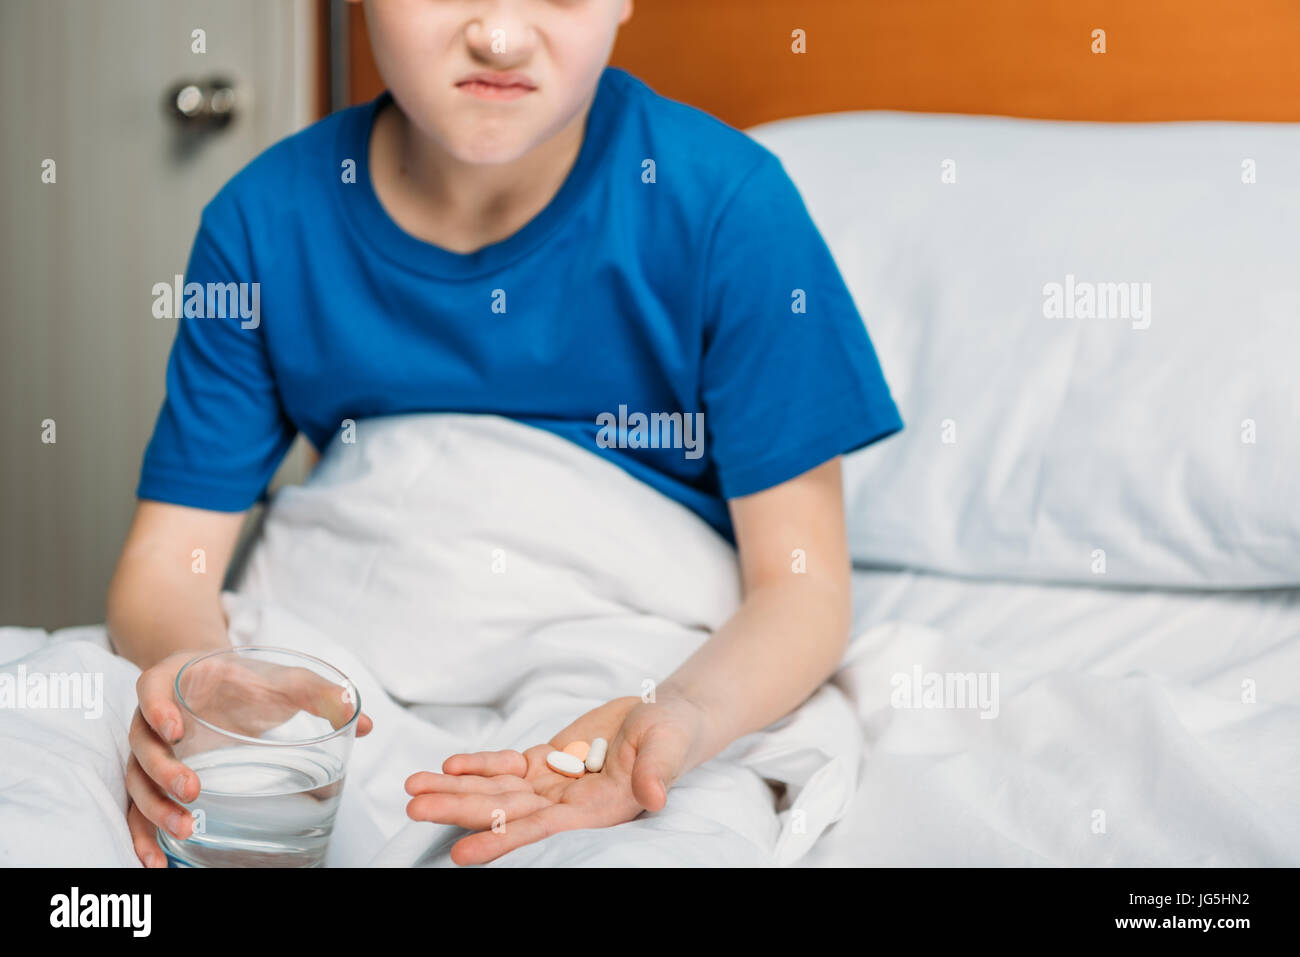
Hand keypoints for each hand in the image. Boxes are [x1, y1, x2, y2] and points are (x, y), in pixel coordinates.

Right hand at [125, 649, 372, 867]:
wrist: (218, 681)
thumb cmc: (247, 680)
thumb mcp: (284, 680)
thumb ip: (320, 694)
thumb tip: (364, 722)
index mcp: (176, 680)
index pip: (152, 688)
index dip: (158, 708)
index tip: (176, 728)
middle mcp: (153, 716)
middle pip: (143, 744)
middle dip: (163, 771)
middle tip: (193, 789)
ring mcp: (151, 750)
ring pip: (136, 781)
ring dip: (154, 808)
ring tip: (186, 827)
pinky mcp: (155, 779)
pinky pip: (136, 808)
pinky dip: (142, 834)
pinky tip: (157, 861)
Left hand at [405, 693, 709, 864]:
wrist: (668, 715)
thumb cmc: (674, 733)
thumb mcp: (670, 746)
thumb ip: (658, 771)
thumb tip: (656, 796)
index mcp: (598, 811)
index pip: (541, 830)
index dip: (502, 840)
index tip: (462, 853)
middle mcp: (569, 805)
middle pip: (505, 810)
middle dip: (459, 810)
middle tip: (415, 807)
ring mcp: (553, 784)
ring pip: (497, 790)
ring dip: (455, 790)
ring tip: (413, 788)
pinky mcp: (546, 762)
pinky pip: (506, 767)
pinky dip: (477, 765)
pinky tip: (448, 765)